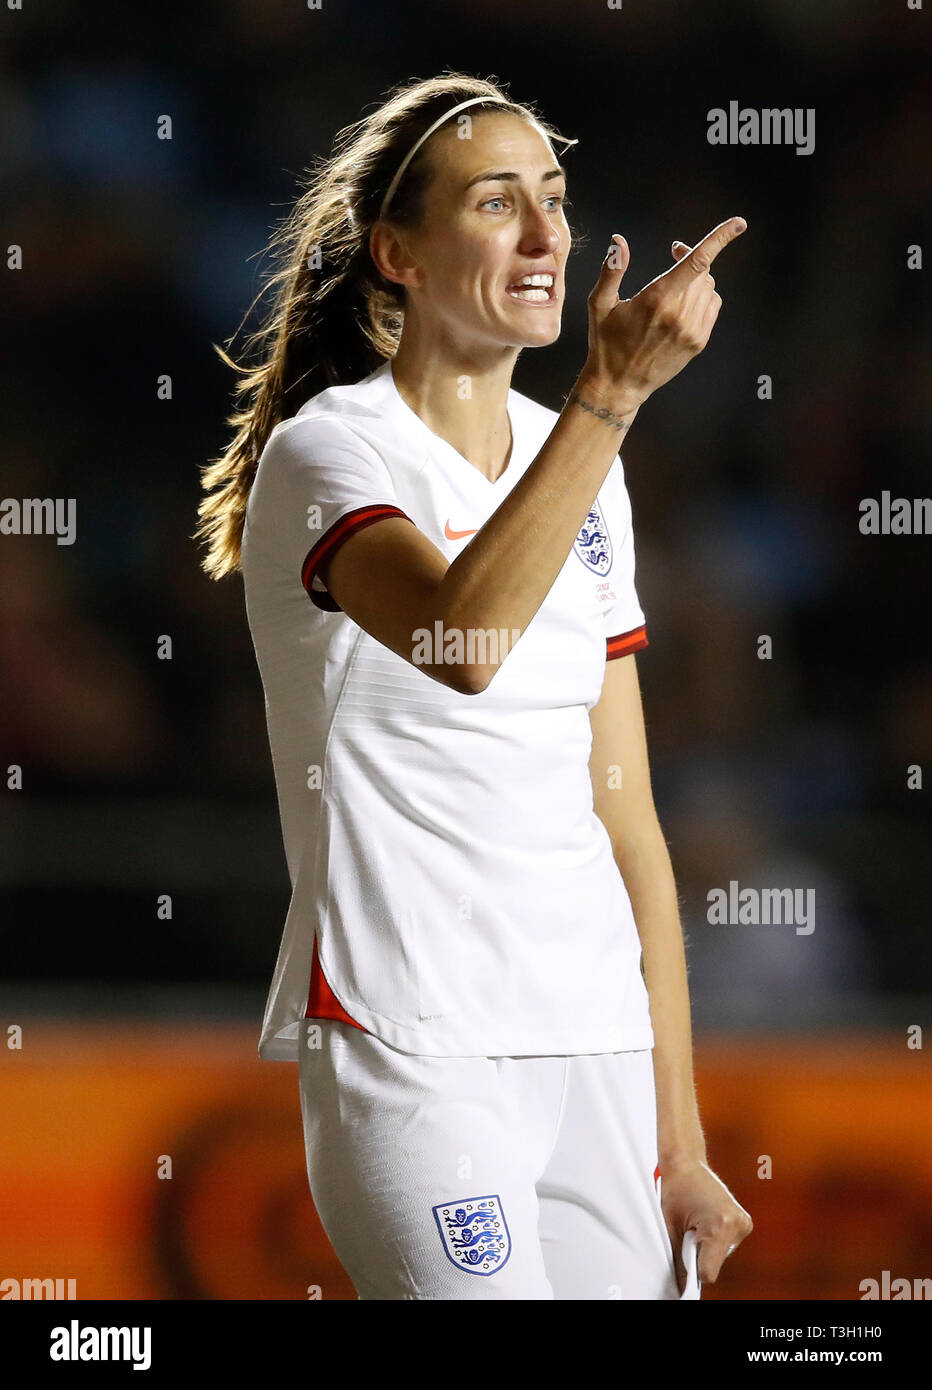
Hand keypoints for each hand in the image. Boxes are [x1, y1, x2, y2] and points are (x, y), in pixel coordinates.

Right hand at [581, 217, 746, 411]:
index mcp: (657, 299)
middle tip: (674, 252)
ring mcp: (692, 330)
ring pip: (709, 287)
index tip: (739, 223)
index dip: (720, 239)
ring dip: (696, 277)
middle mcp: (680, 314)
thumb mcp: (600, 304)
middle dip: (690, 256)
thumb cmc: (605, 342)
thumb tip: (619, 240)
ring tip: (676, 283)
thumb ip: (612, 270)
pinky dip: (703, 297)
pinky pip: (712, 306)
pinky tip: (683, 302)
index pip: (697, 261)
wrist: (620, 385)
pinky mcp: (699, 342)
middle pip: (702, 270)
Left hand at [659, 1156, 752, 1290]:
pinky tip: (707, 1221)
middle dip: (699, 1255)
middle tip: (689, 1230)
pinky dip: (715, 1240)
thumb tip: (680, 1287)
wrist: (686, 1163)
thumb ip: (677, 1261)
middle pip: (715, 1264)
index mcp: (719, 1225)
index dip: (693, 1271)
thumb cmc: (675, 1189)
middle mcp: (737, 1225)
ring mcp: (744, 1223)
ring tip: (697, 1223)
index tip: (684, 1264)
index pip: (708, 1272)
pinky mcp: (745, 1222)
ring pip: (722, 1256)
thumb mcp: (671, 1227)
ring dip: (707, 1247)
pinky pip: (727, 1245)